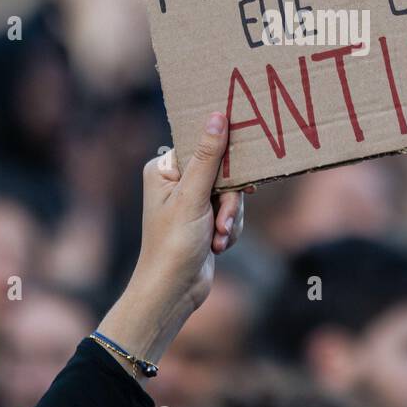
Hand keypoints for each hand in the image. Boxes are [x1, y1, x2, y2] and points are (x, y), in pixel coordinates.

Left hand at [136, 112, 245, 310]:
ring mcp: (191, 202)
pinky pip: (231, 214)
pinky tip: (217, 247)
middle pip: (222, 172)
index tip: (242, 165)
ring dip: (229, 219)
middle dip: (228, 201)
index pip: (201, 146)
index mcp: (164, 169)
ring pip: (231, 195)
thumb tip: (218, 116)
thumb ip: (209, 156)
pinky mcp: (204, 220)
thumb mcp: (193, 196)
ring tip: (217, 239)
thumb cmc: (173, 243)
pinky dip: (229, 230)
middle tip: (222, 221)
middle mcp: (176, 182)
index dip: (223, 157)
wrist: (173, 290)